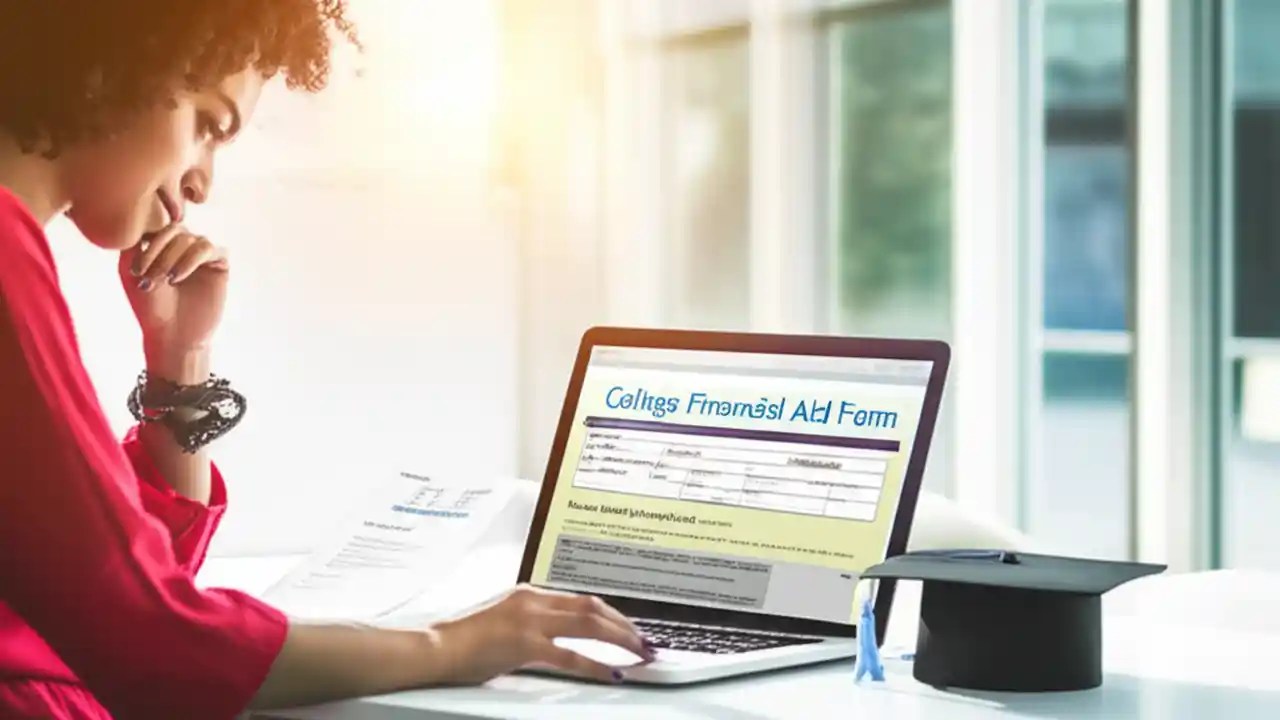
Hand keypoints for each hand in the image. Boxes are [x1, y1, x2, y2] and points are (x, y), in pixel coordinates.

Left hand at [118, 225, 228, 378]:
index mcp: (164, 246)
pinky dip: (191, 260)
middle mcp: (185, 246)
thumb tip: (135, 220)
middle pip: (175, 230)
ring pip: (190, 238)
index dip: (146, 246)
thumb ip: (131, 243)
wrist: (172, 334)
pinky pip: (208, 248)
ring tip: (165, 280)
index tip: (136, 273)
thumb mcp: (130, 271)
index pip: (158, 228)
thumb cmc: (150, 307)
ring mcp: (203, 254)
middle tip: (150, 277)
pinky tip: (178, 277)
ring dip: (173, 258)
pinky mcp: (219, 264)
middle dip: (159, 252)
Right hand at [428, 585, 654, 684]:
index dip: (610, 614)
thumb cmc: (462, 641)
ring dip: (620, 639)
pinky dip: (596, 664)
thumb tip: (556, 637)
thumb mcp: (502, 621)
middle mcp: (533, 601)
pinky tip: (612, 673)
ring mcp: (529, 621)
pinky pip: (571, 655)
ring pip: (589, 624)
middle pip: (593, 607)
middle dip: (624, 625)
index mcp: (529, 594)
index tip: (627, 628)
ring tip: (640, 653)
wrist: (435, 648)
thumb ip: (530, 623)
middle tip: (644, 642)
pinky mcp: (524, 644)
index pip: (581, 600)